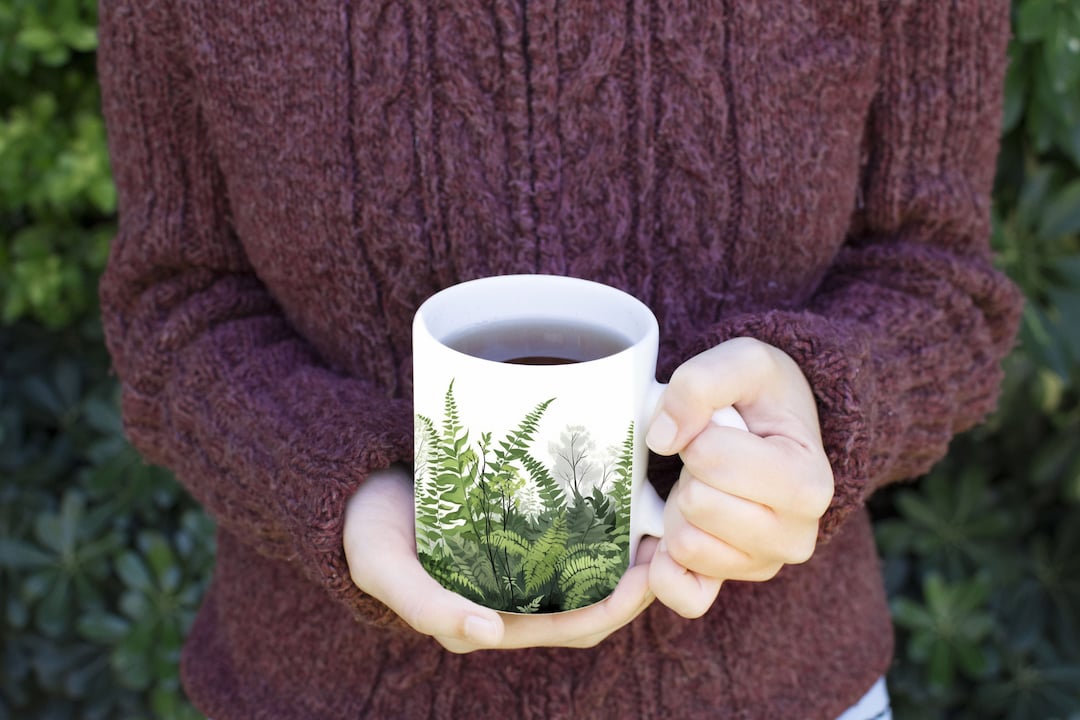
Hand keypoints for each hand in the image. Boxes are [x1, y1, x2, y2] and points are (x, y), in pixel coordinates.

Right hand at [343, 466, 656, 652]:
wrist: (354, 489)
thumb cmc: (369, 532)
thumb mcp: (383, 567)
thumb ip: (425, 604)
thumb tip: (486, 635)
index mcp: (490, 618)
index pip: (570, 625)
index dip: (613, 608)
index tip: (647, 575)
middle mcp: (512, 597)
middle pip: (592, 601)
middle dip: (636, 582)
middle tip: (669, 544)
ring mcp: (517, 562)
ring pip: (588, 569)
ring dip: (627, 553)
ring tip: (657, 519)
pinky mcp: (518, 528)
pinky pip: (571, 535)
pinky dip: (602, 524)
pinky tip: (623, 495)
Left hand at [645, 337, 833, 617]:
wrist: (771, 426)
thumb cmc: (760, 395)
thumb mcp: (743, 361)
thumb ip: (702, 382)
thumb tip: (663, 436)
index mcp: (809, 482)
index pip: (712, 459)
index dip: (700, 434)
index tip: (722, 428)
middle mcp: (796, 535)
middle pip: (697, 504)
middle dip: (689, 473)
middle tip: (709, 459)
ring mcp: (763, 565)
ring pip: (684, 545)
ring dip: (678, 508)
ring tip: (706, 484)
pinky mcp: (728, 584)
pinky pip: (682, 594)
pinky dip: (662, 564)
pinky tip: (670, 529)